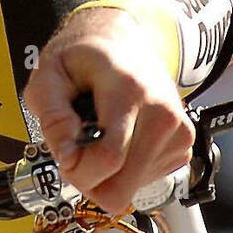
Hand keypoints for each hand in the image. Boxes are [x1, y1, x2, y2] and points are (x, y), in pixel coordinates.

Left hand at [25, 8, 193, 215]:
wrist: (126, 42)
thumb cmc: (87, 58)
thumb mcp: (50, 73)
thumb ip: (51, 116)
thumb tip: (67, 157)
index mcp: (130, 90)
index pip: (109, 157)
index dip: (76, 170)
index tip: (64, 155)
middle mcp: (163, 112)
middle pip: (122, 186)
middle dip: (89, 180)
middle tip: (76, 150)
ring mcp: (178, 131)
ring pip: (131, 189)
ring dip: (107, 173)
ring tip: (101, 134)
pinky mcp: (183, 146)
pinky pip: (144, 183)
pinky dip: (125, 170)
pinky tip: (120, 139)